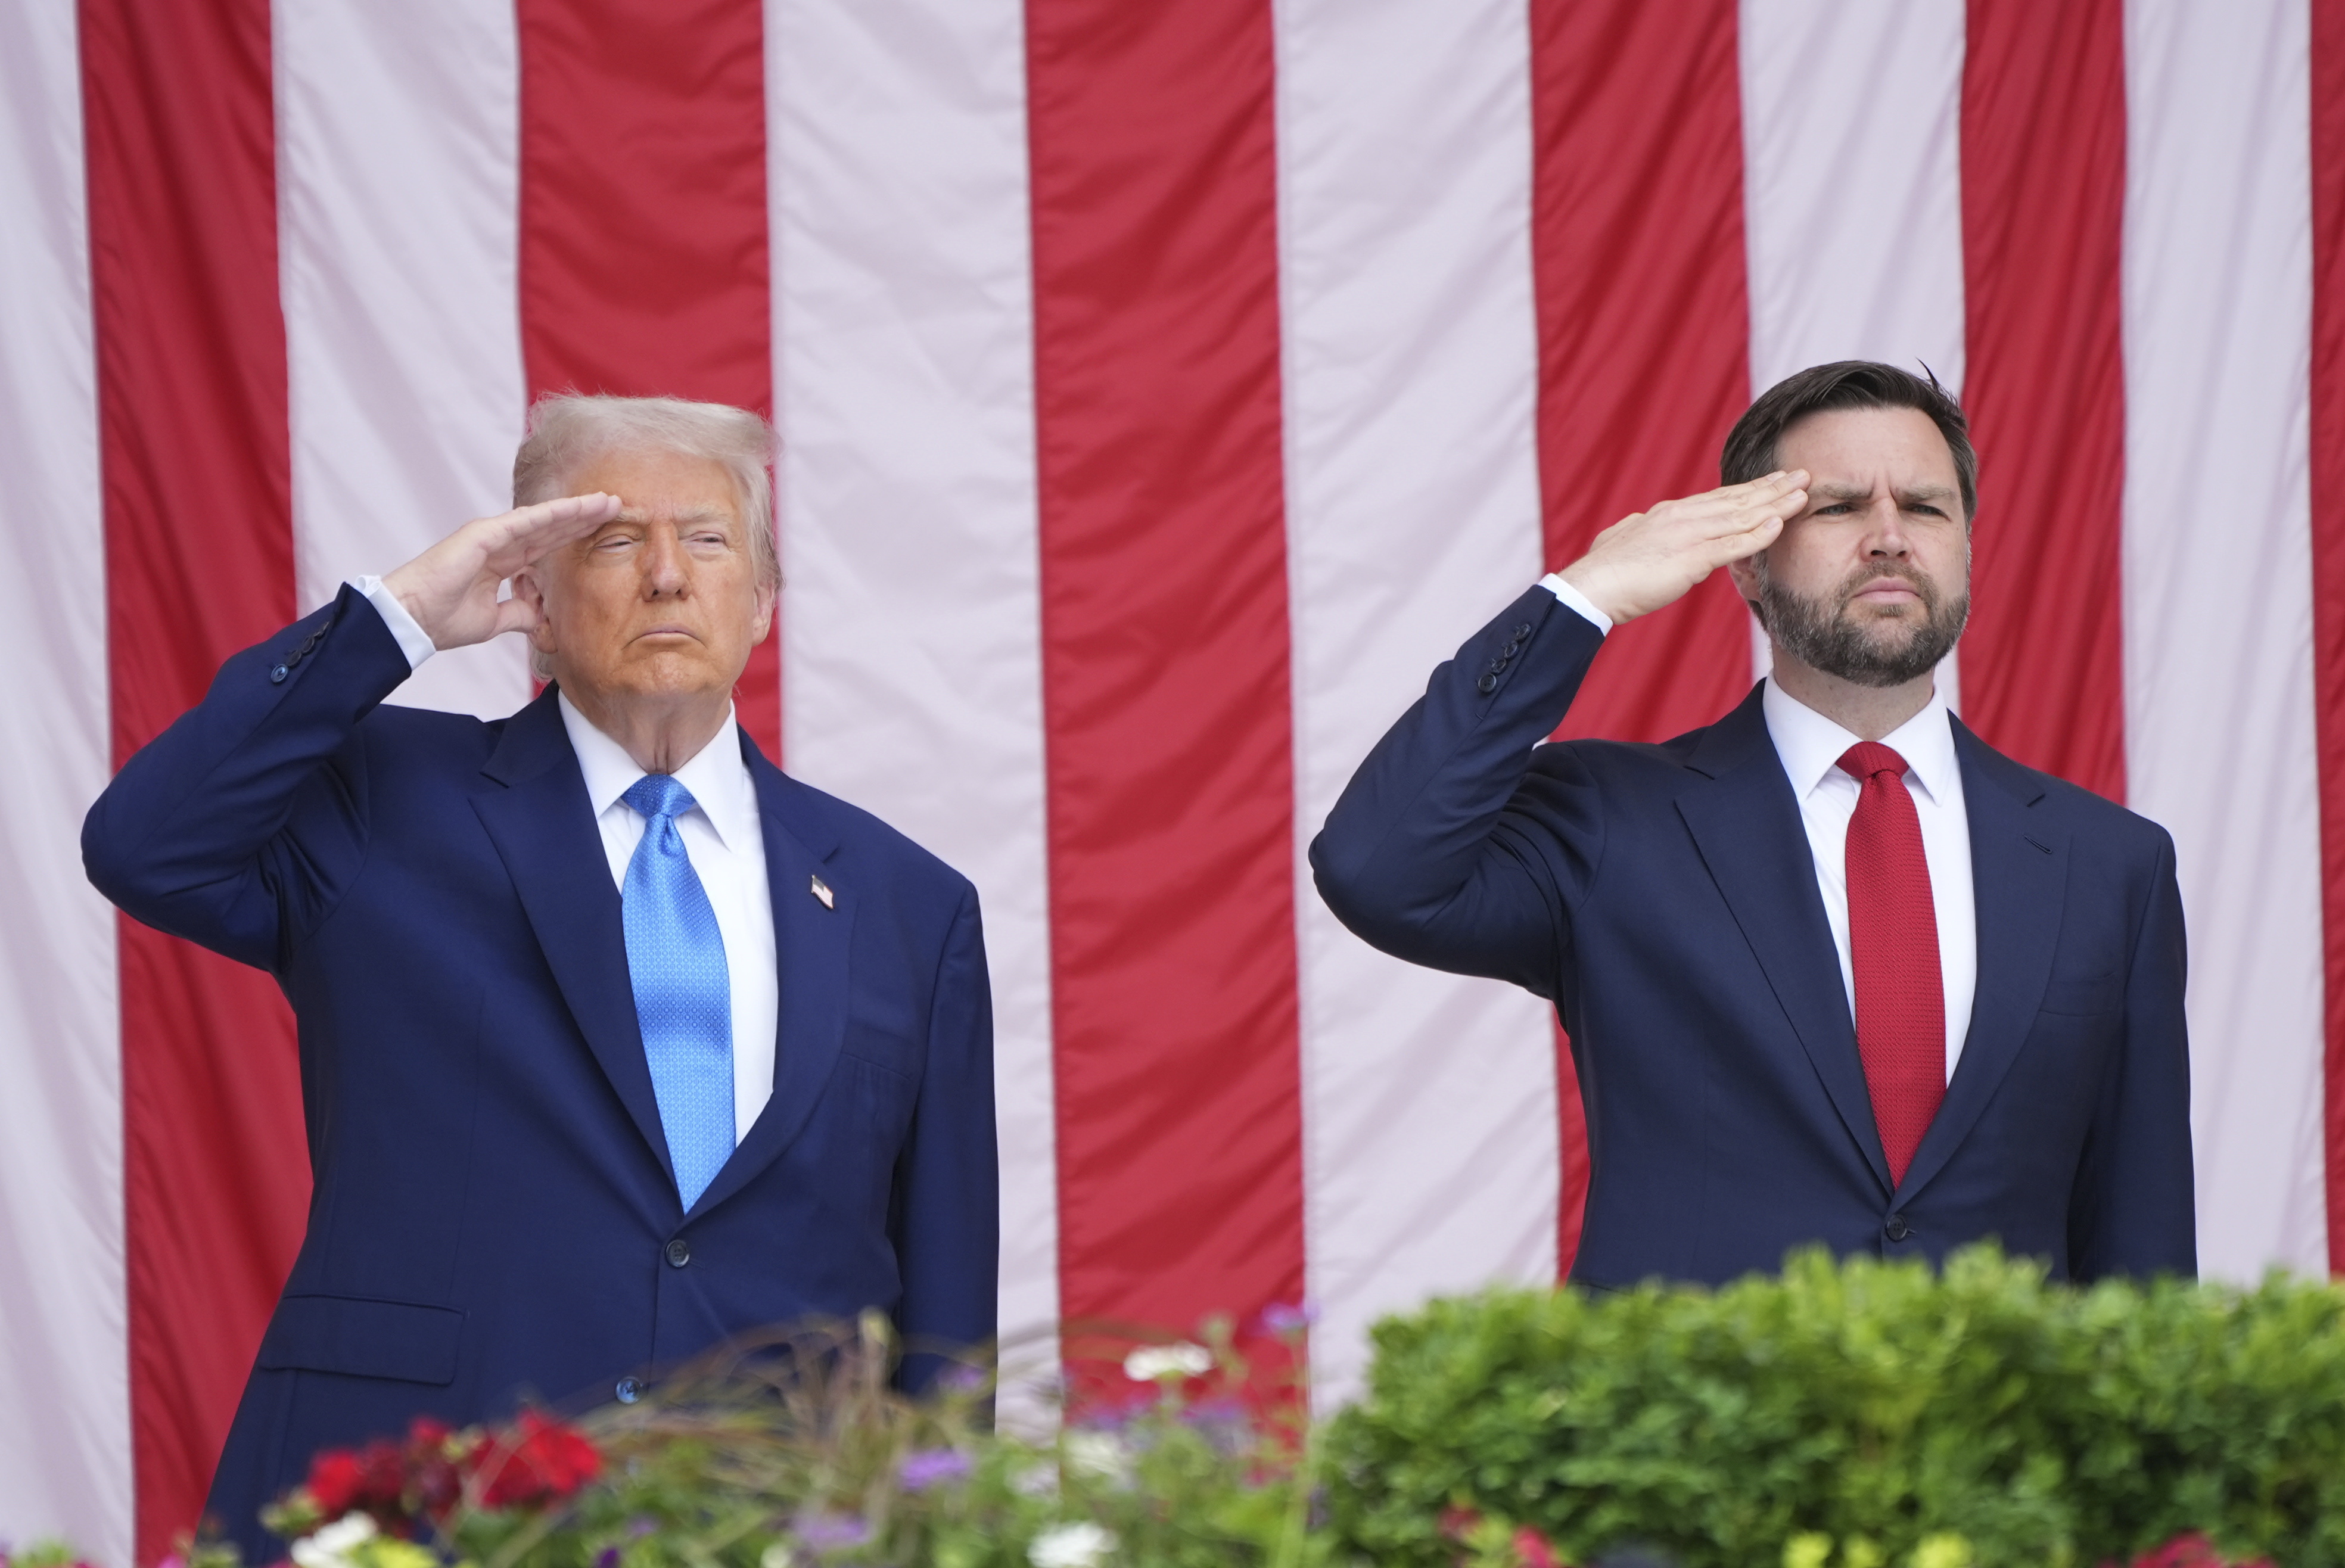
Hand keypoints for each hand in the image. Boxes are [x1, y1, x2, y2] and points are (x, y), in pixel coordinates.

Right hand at [379, 494, 621, 650]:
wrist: (411, 620)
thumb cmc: (443, 620)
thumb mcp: (494, 621)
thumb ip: (519, 613)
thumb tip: (541, 616)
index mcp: (502, 562)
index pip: (547, 545)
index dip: (574, 535)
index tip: (604, 529)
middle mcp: (499, 544)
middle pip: (551, 527)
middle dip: (583, 517)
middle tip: (615, 505)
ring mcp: (490, 536)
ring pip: (542, 519)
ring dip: (574, 510)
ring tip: (605, 502)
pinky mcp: (481, 535)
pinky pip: (523, 522)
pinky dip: (549, 515)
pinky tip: (574, 509)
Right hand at [1558, 470, 1807, 625]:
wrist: (1589, 587)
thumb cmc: (1602, 569)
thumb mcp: (1622, 538)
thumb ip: (1637, 529)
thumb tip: (1638, 522)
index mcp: (1669, 513)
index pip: (1720, 497)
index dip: (1751, 488)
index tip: (1775, 481)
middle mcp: (1683, 517)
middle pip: (1738, 499)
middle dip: (1774, 487)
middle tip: (1803, 474)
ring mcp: (1688, 535)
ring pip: (1741, 516)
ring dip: (1776, 505)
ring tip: (1803, 494)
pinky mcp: (1690, 559)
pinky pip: (1732, 544)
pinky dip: (1758, 534)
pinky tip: (1779, 525)